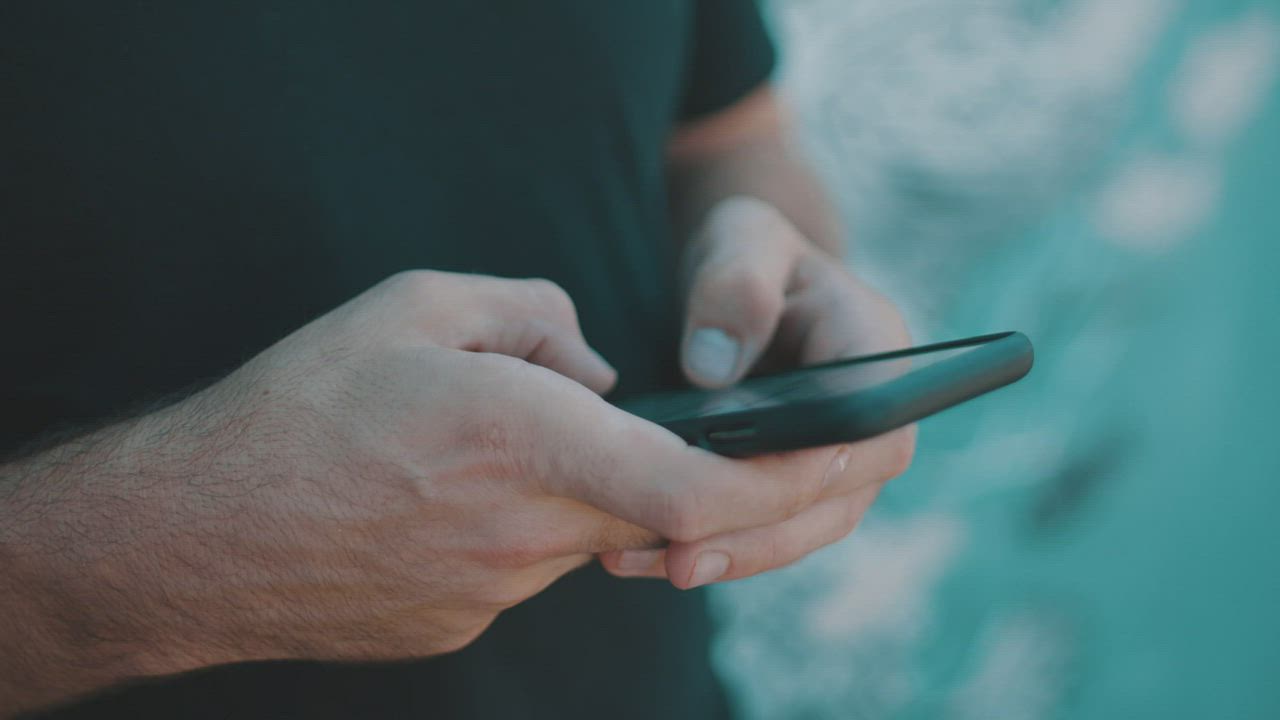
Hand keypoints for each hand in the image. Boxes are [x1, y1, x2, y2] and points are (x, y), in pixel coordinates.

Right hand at [4, 269, 889, 696]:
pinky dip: (518, 520)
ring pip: (585, 531)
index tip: (829, 458)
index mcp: (524, 441)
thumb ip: (538, 316)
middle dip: (667, 464)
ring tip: (482, 443)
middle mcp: (525, 532)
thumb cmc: (299, 405)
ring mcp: (496, 592)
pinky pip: (528, 564)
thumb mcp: (418, 304)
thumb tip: (600, 366)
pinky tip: (442, 493)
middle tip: (609, 413)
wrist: (193, 532)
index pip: (696, 486)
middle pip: (652, 507)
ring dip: (574, 485)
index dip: (782, 480)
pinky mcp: (463, 623)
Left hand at [599, 196, 915, 587]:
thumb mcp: (744, 240)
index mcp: (876, 354)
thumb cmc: (752, 255)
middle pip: (837, 501)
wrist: (745, 284)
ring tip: (647, 565)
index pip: (876, 432)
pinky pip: (764, 528)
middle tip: (682, 561)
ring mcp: (835, 461)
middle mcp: (869, 420)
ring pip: (799, 529)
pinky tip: (641, 555)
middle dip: (760, 537)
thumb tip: (711, 369)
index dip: (821, 474)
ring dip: (730, 555)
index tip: (745, 494)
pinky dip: (711, 545)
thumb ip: (735, 285)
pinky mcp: (792, 485)